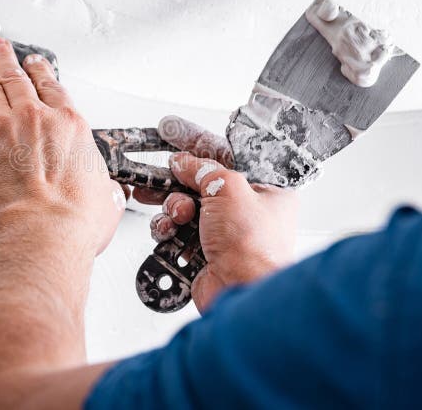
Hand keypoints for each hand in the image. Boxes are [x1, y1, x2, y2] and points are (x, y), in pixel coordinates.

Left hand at [0, 37, 124, 252]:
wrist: (43, 231)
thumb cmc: (72, 221)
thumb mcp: (107, 200)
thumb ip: (105, 189)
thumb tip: (107, 195)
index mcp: (70, 126)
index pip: (52, 87)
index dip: (39, 70)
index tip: (32, 63)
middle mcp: (36, 117)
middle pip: (15, 78)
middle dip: (4, 58)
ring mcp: (3, 126)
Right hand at [134, 116, 297, 311]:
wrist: (241, 291)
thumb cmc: (254, 247)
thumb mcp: (229, 189)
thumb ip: (203, 169)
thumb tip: (183, 162)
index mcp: (265, 190)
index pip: (226, 156)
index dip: (196, 142)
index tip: (171, 130)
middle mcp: (246, 210)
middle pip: (200, 183)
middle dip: (177, 182)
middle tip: (156, 176)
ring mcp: (223, 233)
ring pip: (184, 207)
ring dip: (173, 209)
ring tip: (178, 215)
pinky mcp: (204, 252)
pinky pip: (176, 231)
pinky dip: (169, 230)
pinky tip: (171, 232)